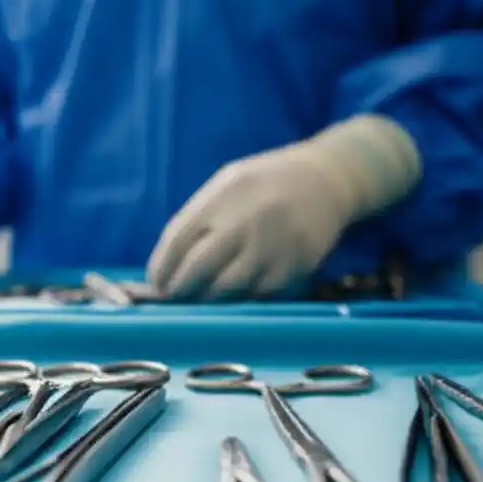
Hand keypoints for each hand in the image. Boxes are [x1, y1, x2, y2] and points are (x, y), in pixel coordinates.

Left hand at [148, 115, 419, 299]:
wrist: (327, 180)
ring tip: (201, 299)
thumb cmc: (264, 185)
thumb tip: (165, 266)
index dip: (161, 268)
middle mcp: (246, 221)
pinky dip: (241, 300)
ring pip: (227, 289)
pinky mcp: (295, 267)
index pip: (178, 241)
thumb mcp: (225, 185)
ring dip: (208, 300)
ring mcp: (272, 246)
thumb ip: (197, 218)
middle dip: (180, 290)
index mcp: (222, 197)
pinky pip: (258, 295)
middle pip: (198, 269)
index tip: (155, 284)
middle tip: (174, 298)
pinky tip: (235, 296)